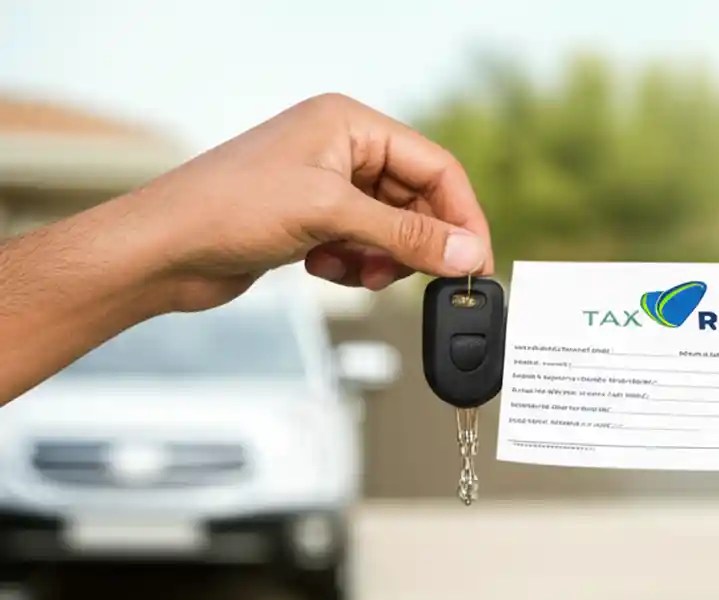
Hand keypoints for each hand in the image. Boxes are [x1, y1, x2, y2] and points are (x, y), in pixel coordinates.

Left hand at [129, 93, 491, 311]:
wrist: (162, 249)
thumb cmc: (227, 208)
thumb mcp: (331, 217)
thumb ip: (407, 235)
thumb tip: (466, 252)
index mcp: (350, 123)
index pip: (435, 166)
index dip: (461, 215)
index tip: (476, 260)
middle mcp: (341, 148)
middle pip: (416, 200)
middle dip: (417, 242)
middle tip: (424, 277)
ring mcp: (325, 186)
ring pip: (391, 228)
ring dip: (384, 258)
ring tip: (359, 272)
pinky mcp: (311, 220)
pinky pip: (362, 245)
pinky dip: (355, 265)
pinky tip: (326, 270)